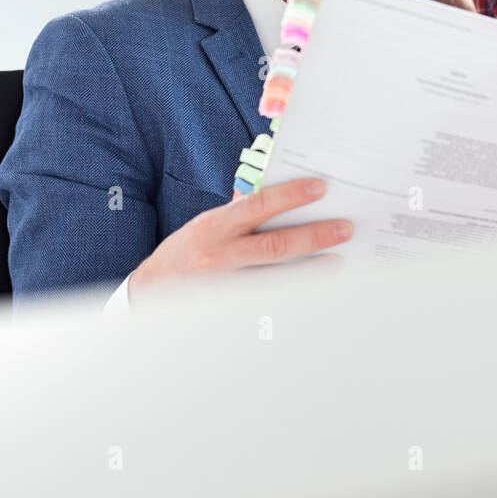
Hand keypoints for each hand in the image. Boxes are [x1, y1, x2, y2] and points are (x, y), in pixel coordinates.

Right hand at [128, 178, 349, 301]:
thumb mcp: (207, 225)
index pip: (257, 206)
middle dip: (313, 236)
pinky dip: (292, 295)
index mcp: (213, 227)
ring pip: (276, 279)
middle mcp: (219, 257)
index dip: (290, 195)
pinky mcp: (230, 309)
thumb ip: (239, 214)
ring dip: (311, 271)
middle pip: (274, 247)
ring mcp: (225, 287)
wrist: (152, 292)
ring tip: (338, 261)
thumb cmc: (186, 251)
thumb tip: (276, 197)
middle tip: (344, 228)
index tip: (319, 188)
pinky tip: (314, 289)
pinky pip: (267, 303)